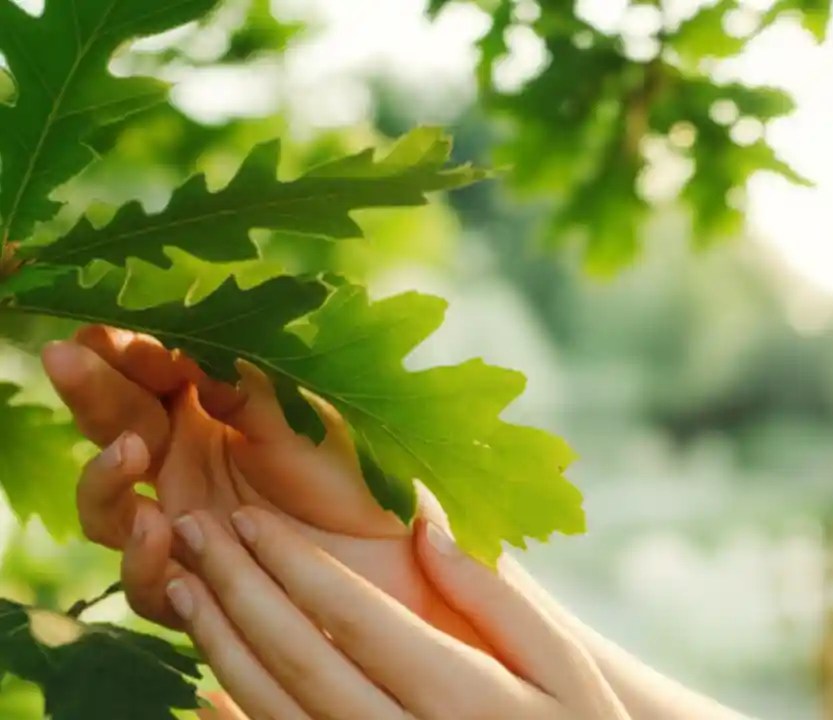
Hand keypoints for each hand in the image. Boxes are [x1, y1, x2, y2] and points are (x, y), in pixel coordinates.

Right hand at [46, 326, 483, 648]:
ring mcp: (185, 532)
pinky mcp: (201, 590)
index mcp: (211, 416)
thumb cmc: (367, 476)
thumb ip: (245, 385)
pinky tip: (160, 529)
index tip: (102, 326)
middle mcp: (185, 470)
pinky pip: (149, 585)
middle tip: (67, 357)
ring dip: (103, 477)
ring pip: (108, 510)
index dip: (123, 352)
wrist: (408, 554)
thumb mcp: (306, 417)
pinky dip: (145, 560)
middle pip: (114, 429)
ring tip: (128, 449)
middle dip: (90, 391)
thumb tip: (181, 339)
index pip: (148, 378)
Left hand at [152, 501, 627, 718]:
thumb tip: (427, 527)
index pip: (356, 621)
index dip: (296, 567)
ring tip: (185, 588)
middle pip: (302, 662)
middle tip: (193, 532)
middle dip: (240, 591)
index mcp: (462, 696)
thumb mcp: (564, 664)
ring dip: (222, 648)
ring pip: (276, 713)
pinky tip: (203, 686)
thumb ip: (498, 598)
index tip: (250, 518)